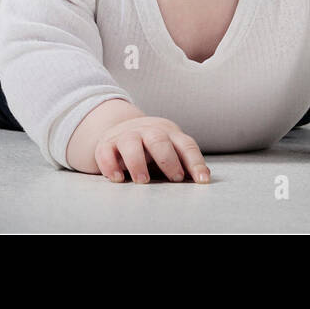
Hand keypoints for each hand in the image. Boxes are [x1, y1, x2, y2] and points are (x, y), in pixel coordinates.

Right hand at [93, 115, 210, 184]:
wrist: (120, 127)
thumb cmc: (151, 146)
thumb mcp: (170, 148)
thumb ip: (184, 162)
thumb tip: (203, 177)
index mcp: (169, 133)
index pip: (186, 145)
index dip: (195, 162)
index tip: (202, 180)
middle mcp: (148, 131)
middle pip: (159, 140)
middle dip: (168, 160)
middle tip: (175, 178)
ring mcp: (126, 135)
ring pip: (131, 143)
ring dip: (138, 162)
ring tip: (143, 181)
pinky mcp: (106, 144)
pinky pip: (106, 152)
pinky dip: (110, 165)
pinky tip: (117, 179)